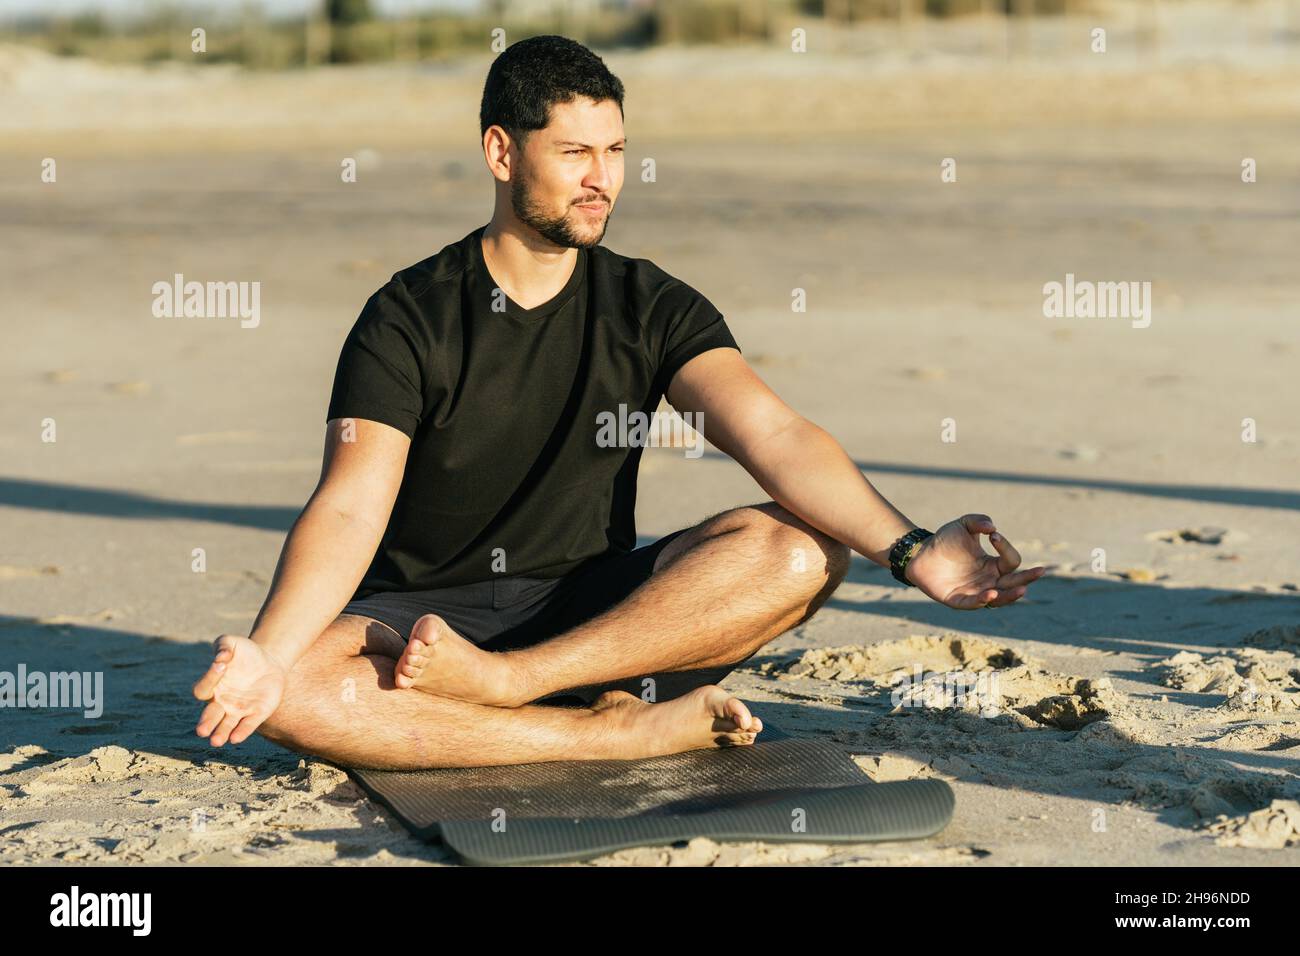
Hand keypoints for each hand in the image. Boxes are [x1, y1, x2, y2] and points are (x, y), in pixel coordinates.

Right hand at [192, 634, 287, 746]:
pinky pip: (247, 725)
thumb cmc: (245, 652)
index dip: (209, 678)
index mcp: (212, 686)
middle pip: (209, 716)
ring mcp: (238, 710)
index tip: (221, 665)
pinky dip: (241, 732)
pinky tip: (236, 738)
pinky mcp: (256, 713)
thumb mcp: (232, 642)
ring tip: (216, 741)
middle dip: (206, 724)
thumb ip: (222, 645)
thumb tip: (221, 657)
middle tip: (202, 731)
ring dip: (221, 733)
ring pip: (226, 726)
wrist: (269, 661)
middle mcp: (221, 702)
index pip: (202, 689)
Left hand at [902, 514, 1045, 609]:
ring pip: (999, 598)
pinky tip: (991, 593)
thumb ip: (978, 521)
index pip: (1011, 561)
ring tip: (1022, 589)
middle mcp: (989, 580)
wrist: (920, 553)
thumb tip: (993, 528)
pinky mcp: (959, 600)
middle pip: (1014, 583)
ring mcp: (975, 592)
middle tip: (1040, 571)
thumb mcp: (963, 525)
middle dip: (1027, 578)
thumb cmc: (945, 540)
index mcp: (994, 565)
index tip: (993, 535)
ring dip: (1010, 595)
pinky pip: (974, 604)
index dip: (1006, 548)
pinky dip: (983, 600)